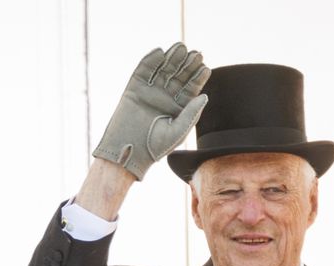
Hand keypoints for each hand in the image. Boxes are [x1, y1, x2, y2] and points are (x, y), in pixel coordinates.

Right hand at [93, 42, 209, 179]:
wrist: (128, 150)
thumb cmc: (155, 147)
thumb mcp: (178, 131)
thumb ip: (191, 114)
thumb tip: (205, 95)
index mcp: (179, 107)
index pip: (191, 88)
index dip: (198, 77)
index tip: (205, 68)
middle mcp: (166, 97)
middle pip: (179, 75)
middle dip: (187, 64)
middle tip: (196, 53)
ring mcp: (150, 91)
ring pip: (163, 69)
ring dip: (172, 58)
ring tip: (181, 47)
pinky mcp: (135, 87)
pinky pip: (144, 70)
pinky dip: (151, 60)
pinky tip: (160, 52)